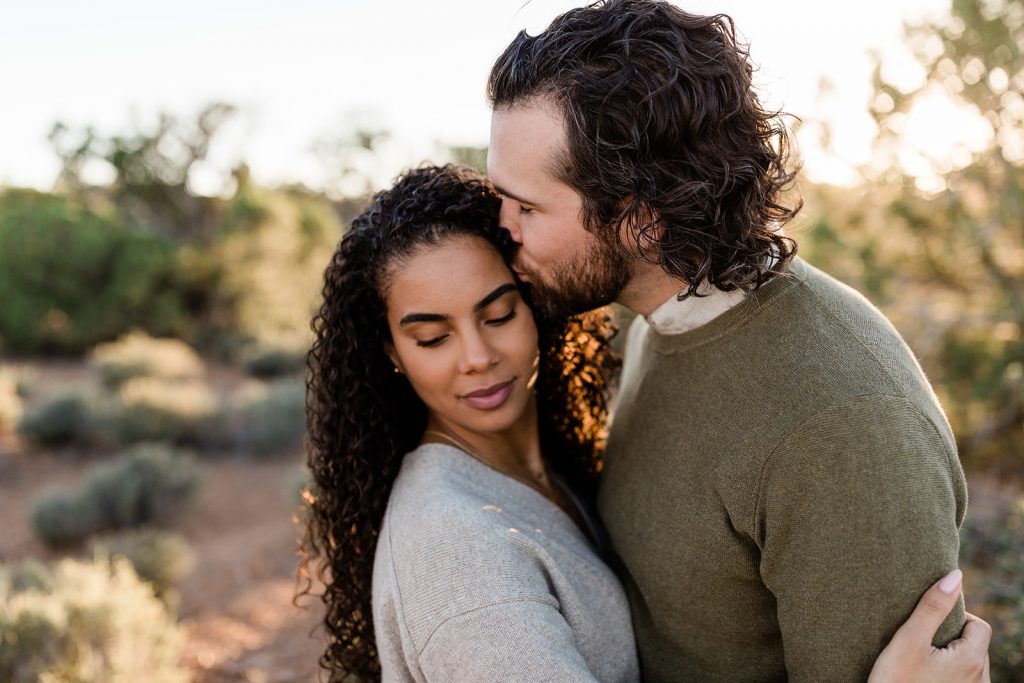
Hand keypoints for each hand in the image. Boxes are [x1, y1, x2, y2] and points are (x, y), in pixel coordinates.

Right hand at [869, 570, 990, 682]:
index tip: (927, 625)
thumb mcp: (909, 639)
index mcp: (971, 660)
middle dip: (950, 637)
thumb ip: (933, 606)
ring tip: (920, 660)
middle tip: (920, 642)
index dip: (953, 618)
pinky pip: (962, 679)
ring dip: (949, 656)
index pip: (978, 625)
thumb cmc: (895, 680)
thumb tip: (955, 576)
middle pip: (974, 644)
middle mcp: (979, 679)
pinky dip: (947, 674)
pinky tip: (923, 677)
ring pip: (968, 663)